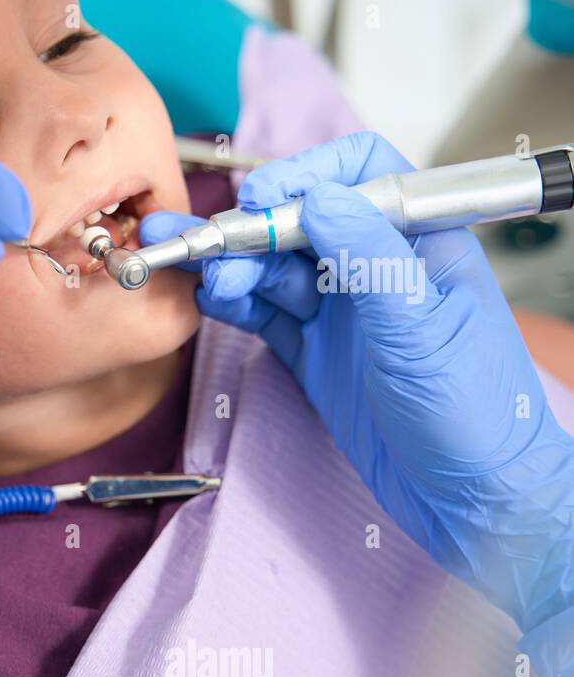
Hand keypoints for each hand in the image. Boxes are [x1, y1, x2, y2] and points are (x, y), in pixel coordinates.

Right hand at [143, 131, 573, 676]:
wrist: (472, 500)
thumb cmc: (476, 412)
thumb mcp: (422, 328)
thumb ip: (372, 258)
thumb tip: (319, 198)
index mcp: (420, 243)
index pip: (360, 176)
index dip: (307, 176)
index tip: (261, 200)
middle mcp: (377, 267)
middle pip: (301, 221)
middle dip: (248, 225)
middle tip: (200, 241)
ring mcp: (344, 313)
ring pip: (275, 269)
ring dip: (235, 267)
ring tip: (206, 281)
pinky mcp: (317, 356)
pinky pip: (266, 315)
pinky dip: (236, 305)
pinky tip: (212, 301)